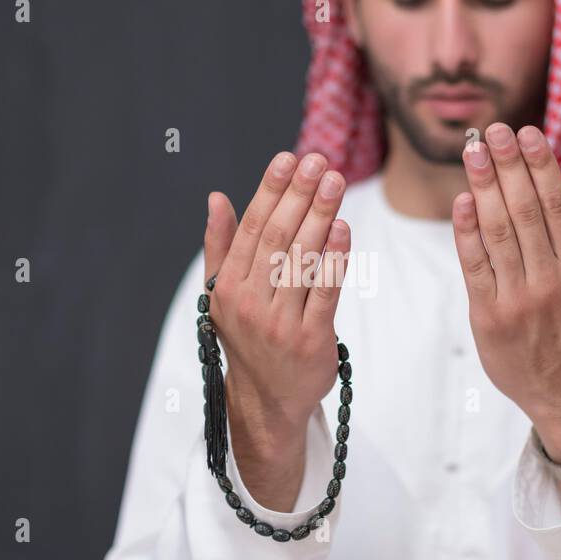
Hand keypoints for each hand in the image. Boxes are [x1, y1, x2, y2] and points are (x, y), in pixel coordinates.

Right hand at [203, 151, 350, 510]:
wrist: (268, 401)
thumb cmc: (249, 338)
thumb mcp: (223, 295)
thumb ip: (220, 245)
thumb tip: (217, 197)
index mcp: (227, 286)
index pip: (250, 228)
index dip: (270, 190)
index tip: (288, 158)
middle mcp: (248, 302)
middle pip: (276, 238)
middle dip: (299, 196)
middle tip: (320, 162)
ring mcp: (278, 322)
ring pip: (300, 261)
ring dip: (319, 217)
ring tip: (335, 182)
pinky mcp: (310, 340)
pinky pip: (324, 293)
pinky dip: (334, 260)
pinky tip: (344, 229)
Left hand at [452, 122, 560, 466]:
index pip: (558, 205)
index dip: (542, 166)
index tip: (528, 132)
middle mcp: (550, 280)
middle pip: (525, 212)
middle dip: (509, 166)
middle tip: (493, 130)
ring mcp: (518, 299)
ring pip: (499, 234)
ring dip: (484, 188)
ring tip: (473, 153)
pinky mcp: (489, 317)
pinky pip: (475, 267)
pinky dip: (467, 233)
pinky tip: (462, 202)